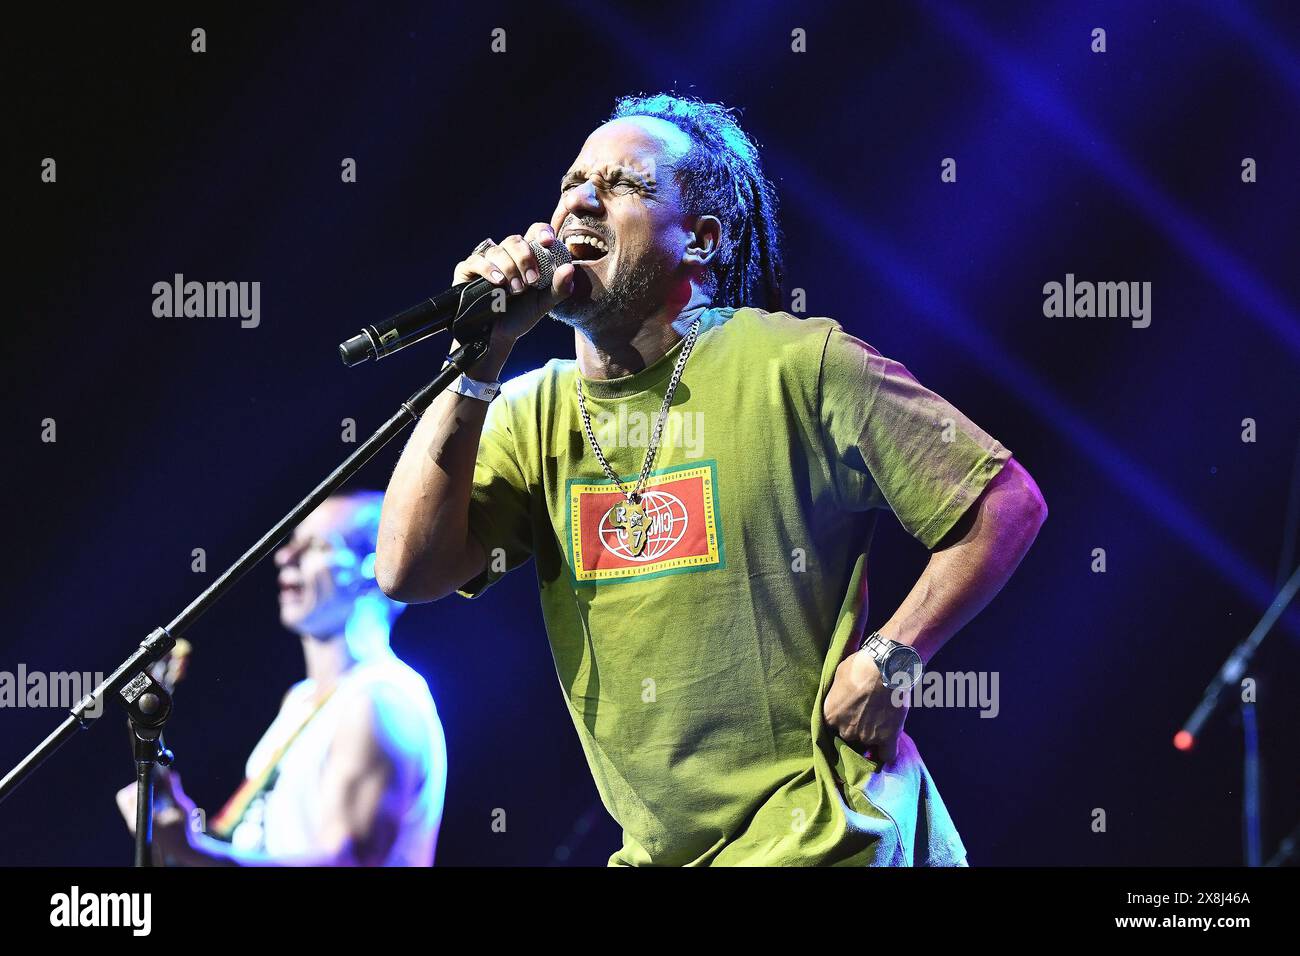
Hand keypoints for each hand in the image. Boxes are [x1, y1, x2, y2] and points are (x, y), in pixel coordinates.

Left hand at [115, 769, 200, 864]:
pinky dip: (148, 801)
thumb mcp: (181, 807)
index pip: (128, 796)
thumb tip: (168, 773)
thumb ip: (173, 789)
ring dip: (145, 793)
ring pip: (131, 802)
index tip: (154, 778)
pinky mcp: (141, 826)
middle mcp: (135, 823)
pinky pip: (138, 808)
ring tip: (162, 796)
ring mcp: (136, 825)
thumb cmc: (184, 830)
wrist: (183, 849)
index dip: (140, 783)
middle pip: (126, 797)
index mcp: (142, 819)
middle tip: (155, 783)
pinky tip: (163, 804)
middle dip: (139, 787)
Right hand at [451, 223, 576, 353]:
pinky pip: (476, 260)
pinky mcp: (468, 269)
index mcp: (527, 257)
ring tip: (516, 290)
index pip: (535, 232)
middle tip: (532, 281)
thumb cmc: (522, 315)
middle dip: (525, 259)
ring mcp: (486, 260)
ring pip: (497, 250)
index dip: (542, 232)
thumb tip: (570, 268)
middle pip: (515, 240)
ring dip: (509, 269)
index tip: (548, 242)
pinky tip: (498, 282)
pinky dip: (488, 269)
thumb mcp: (544, 304)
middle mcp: (506, 254)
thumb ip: (559, 287)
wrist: (498, 335)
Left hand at [823, 649, 909, 763]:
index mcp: (830, 715)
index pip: (831, 726)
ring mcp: (866, 736)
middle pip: (848, 735)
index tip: (847, 713)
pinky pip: (887, 755)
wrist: (886, 666)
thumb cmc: (860, 666)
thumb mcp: (839, 676)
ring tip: (880, 720)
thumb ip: (837, 693)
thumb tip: (840, 695)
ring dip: (871, 735)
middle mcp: (845, 730)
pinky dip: (887, 753)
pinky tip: (887, 747)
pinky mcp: (887, 737)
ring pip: (867, 742)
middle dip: (855, 727)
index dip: (840, 719)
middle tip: (865, 713)